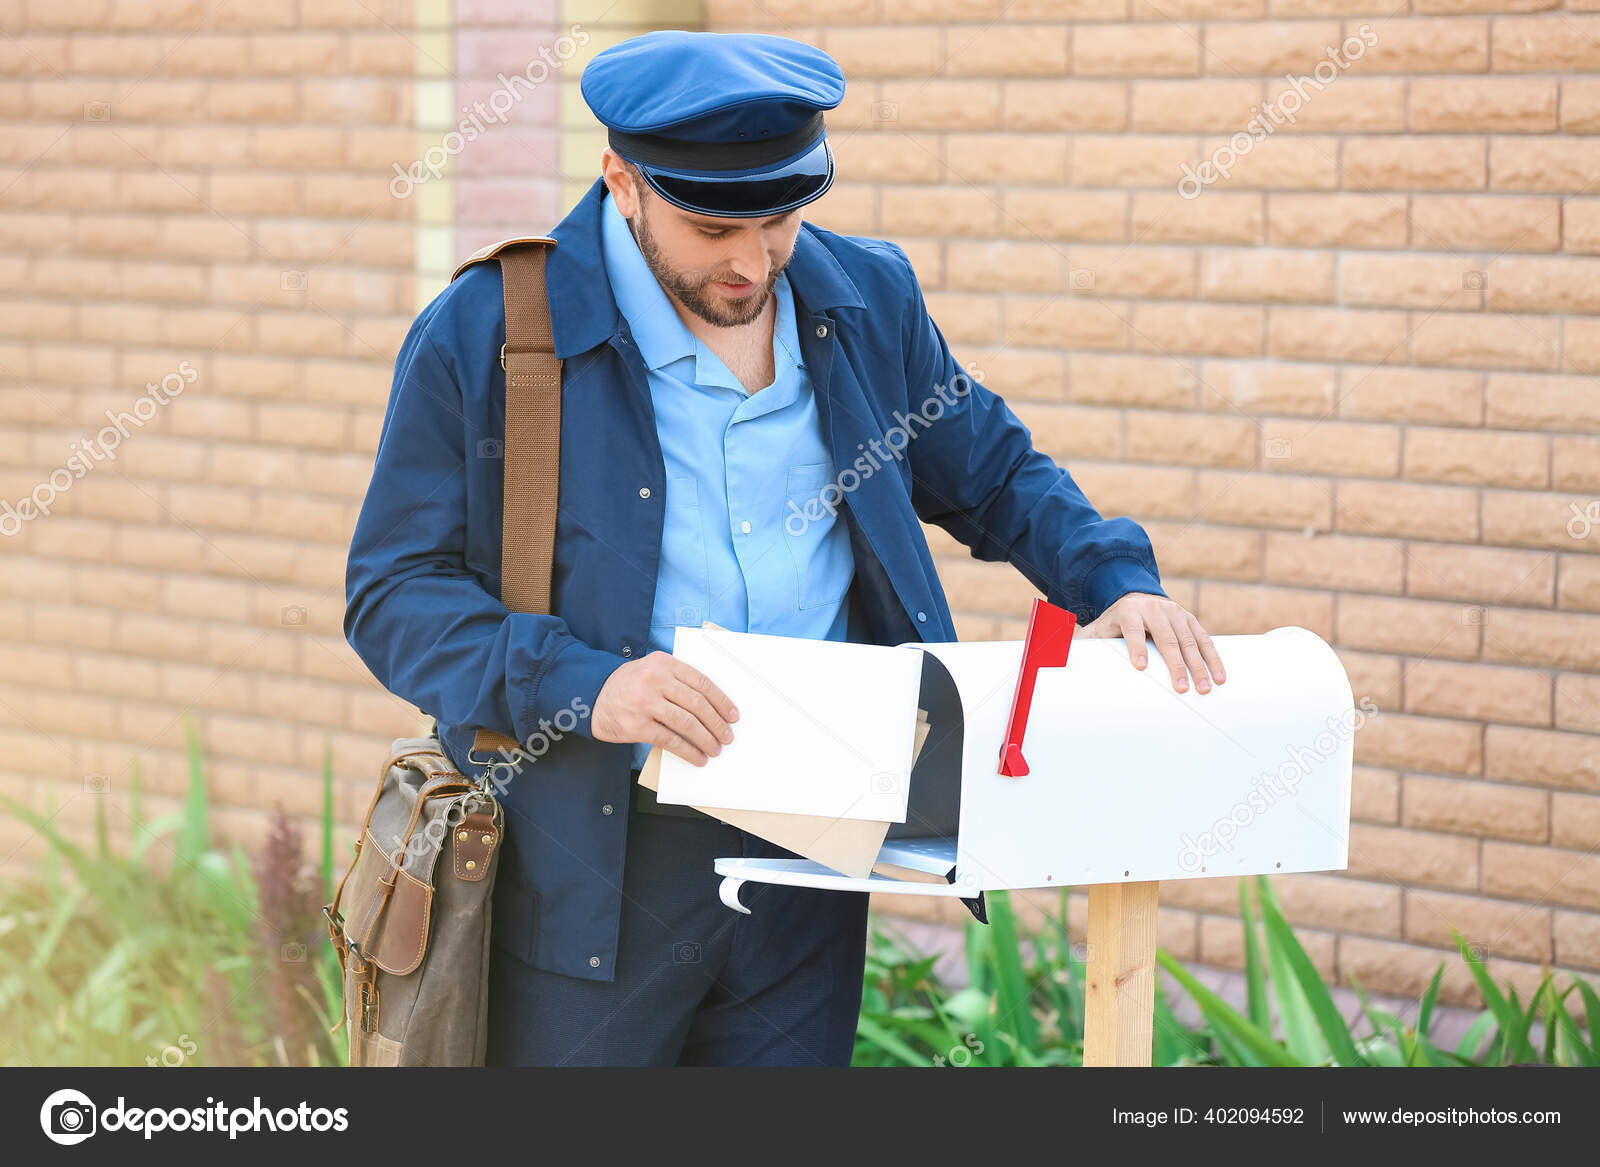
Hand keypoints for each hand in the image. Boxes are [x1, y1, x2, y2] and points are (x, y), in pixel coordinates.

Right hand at [591, 651, 738, 765]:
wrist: (592, 695)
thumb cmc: (629, 684)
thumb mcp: (652, 670)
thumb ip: (678, 680)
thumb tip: (713, 706)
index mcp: (664, 663)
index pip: (701, 682)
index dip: (721, 701)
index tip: (733, 715)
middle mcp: (655, 680)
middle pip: (697, 704)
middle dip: (716, 723)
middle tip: (727, 736)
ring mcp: (645, 702)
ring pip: (686, 723)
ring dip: (706, 739)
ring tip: (715, 749)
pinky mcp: (637, 725)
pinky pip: (670, 740)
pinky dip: (688, 751)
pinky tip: (697, 758)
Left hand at [1080, 592, 1224, 694]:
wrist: (1135, 596)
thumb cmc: (1113, 622)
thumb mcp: (1096, 628)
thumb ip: (1082, 643)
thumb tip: (1055, 659)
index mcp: (1128, 611)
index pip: (1132, 629)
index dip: (1136, 647)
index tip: (1140, 667)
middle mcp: (1154, 609)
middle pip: (1166, 638)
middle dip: (1175, 664)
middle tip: (1181, 688)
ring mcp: (1175, 613)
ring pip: (1189, 640)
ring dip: (1198, 665)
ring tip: (1204, 688)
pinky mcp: (1189, 619)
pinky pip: (1205, 639)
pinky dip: (1213, 658)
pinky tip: (1219, 677)